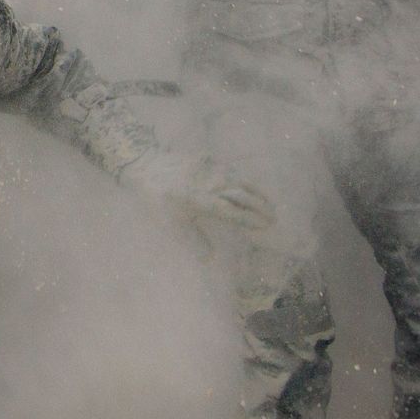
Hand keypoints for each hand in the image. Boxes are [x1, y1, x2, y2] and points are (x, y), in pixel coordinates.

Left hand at [120, 150, 274, 234]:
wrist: (145, 164)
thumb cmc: (157, 197)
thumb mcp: (172, 223)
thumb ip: (193, 240)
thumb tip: (209, 259)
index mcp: (201, 200)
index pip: (233, 212)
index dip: (250, 220)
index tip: (265, 226)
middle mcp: (210, 183)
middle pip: (242, 195)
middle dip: (260, 207)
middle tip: (273, 218)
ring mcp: (211, 168)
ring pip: (241, 180)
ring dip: (257, 193)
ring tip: (269, 204)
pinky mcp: (209, 158)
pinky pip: (232, 171)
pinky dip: (246, 180)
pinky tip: (251, 187)